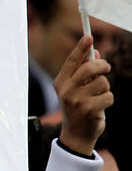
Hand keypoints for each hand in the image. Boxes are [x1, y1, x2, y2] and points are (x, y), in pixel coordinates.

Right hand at [56, 35, 112, 154]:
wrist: (76, 134)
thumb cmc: (78, 107)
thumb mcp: (77, 89)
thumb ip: (83, 71)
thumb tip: (95, 53)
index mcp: (61, 82)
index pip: (72, 61)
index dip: (81, 48)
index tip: (88, 36)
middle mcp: (66, 90)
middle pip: (90, 68)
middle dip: (103, 65)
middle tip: (107, 68)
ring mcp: (76, 100)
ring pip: (102, 82)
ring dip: (105, 88)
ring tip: (99, 96)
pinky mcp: (88, 110)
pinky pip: (108, 96)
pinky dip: (108, 100)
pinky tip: (101, 106)